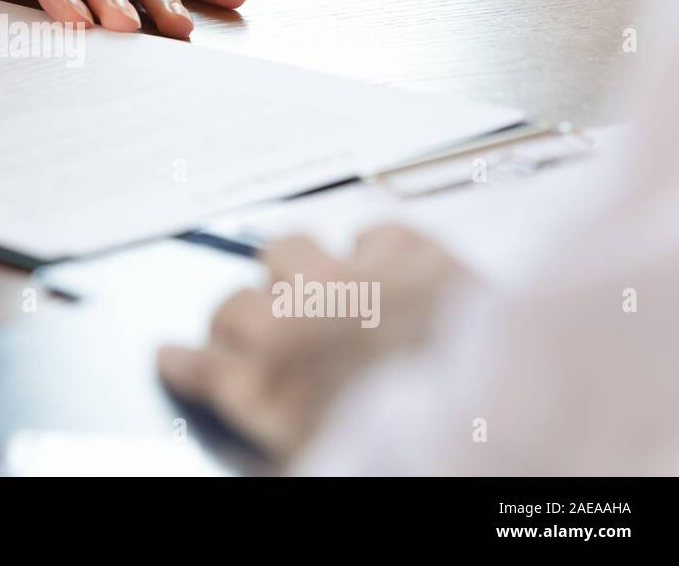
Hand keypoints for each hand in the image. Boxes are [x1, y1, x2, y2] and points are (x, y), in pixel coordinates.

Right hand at [157, 226, 468, 460]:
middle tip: (260, 333)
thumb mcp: (315, 445)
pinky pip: (369, 232)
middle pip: (232, 306)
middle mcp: (294, 324)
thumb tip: (227, 393)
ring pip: (283, 248)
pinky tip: (379, 267)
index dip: (184, 360)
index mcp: (270, 387)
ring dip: (290, 270)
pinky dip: (372, 250)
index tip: (172, 354)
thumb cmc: (409, 447)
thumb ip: (268, 418)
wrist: (506, 422)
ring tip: (309, 284)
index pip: (202, 365)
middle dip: (238, 321)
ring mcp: (347, 280)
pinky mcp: (406, 254)